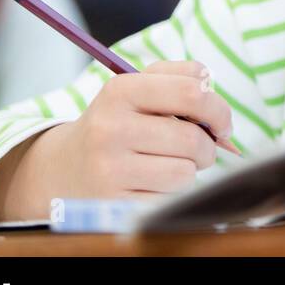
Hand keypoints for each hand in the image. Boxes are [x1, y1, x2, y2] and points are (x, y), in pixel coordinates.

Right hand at [0, 60, 232, 220]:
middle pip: (193, 138)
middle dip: (208, 145)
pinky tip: (151, 184)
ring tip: (169, 164)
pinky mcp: (113, 204)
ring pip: (185, 172)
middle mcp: (110, 128)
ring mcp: (109, 170)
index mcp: (120, 91)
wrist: (63, 169)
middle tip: (200, 147)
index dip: (218, 109)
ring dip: (189, 170)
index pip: (192, 92)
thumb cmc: (118, 123)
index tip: (221, 122)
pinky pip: (169, 198)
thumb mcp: (138, 88)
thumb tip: (218, 107)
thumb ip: (182, 80)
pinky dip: (170, 192)